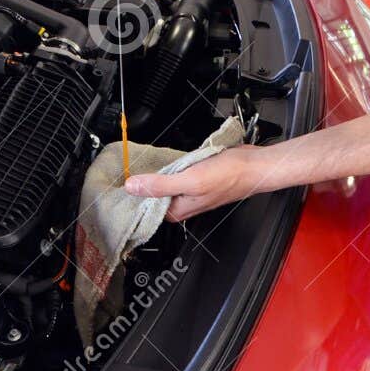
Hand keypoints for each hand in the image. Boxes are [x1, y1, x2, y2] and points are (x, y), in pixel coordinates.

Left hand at [123, 146, 271, 220]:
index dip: (131, 196)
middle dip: (139, 185)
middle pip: (153, 196)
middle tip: (122, 172)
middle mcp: (183, 203)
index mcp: (178, 210)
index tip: (116, 186)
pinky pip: (176, 174)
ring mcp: (190, 190)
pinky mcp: (197, 178)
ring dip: (154, 175)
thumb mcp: (190, 179)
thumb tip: (133, 187)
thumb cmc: (229, 176)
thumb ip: (160, 185)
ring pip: (164, 184)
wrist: (253, 165)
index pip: (146, 207)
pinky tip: (165, 160)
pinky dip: (169, 167)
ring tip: (138, 165)